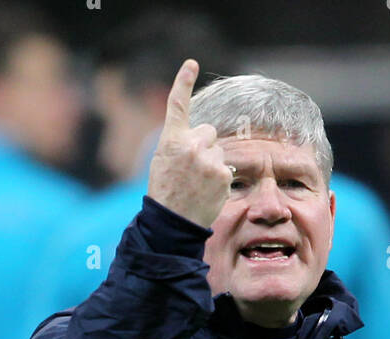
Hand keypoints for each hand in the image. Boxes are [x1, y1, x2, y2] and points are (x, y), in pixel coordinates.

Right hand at [147, 58, 233, 228]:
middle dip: (204, 146)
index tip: (191, 64)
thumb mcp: (163, 161)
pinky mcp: (223, 175)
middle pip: (209, 132)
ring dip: (212, 164)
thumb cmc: (165, 192)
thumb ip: (180, 144)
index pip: (177, 105)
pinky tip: (206, 192)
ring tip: (197, 184)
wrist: (172, 223)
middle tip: (191, 169)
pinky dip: (219, 180)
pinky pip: (226, 170)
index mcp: (172, 140)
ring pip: (218, 152)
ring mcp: (209, 160)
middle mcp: (191, 145)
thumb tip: (205, 138)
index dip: (183, 82)